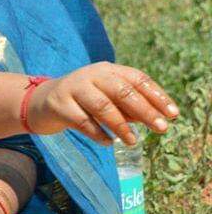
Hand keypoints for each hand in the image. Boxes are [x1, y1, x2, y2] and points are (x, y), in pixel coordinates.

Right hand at [27, 62, 178, 145]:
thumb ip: (128, 107)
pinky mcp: (59, 105)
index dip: (157, 96)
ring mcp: (74, 88)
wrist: (40, 102)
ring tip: (132, 141)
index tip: (173, 114)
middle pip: (123, 91)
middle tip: (161, 128)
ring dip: (121, 125)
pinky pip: (82, 121)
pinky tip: (108, 142)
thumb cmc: (81, 102)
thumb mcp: (106, 99)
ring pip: (102, 106)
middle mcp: (92, 75)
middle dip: (145, 111)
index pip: (138, 79)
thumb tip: (154, 119)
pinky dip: (98, 133)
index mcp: (108, 70)